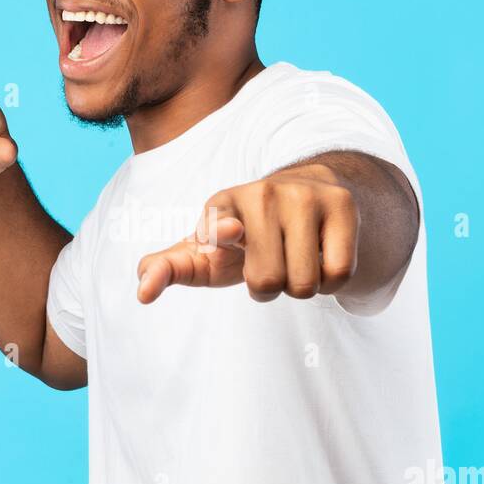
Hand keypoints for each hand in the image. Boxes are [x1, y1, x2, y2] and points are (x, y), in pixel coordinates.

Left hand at [136, 163, 359, 303]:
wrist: (305, 196)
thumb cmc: (244, 237)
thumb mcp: (205, 253)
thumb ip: (170, 269)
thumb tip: (142, 291)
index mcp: (221, 204)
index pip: (220, 221)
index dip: (224, 230)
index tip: (233, 231)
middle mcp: (262, 193)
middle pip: (268, 281)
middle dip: (269, 287)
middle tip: (271, 263)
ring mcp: (304, 196)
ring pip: (305, 283)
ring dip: (300, 286)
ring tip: (294, 258)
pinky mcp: (341, 204)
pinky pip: (338, 274)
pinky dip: (330, 282)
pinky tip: (320, 256)